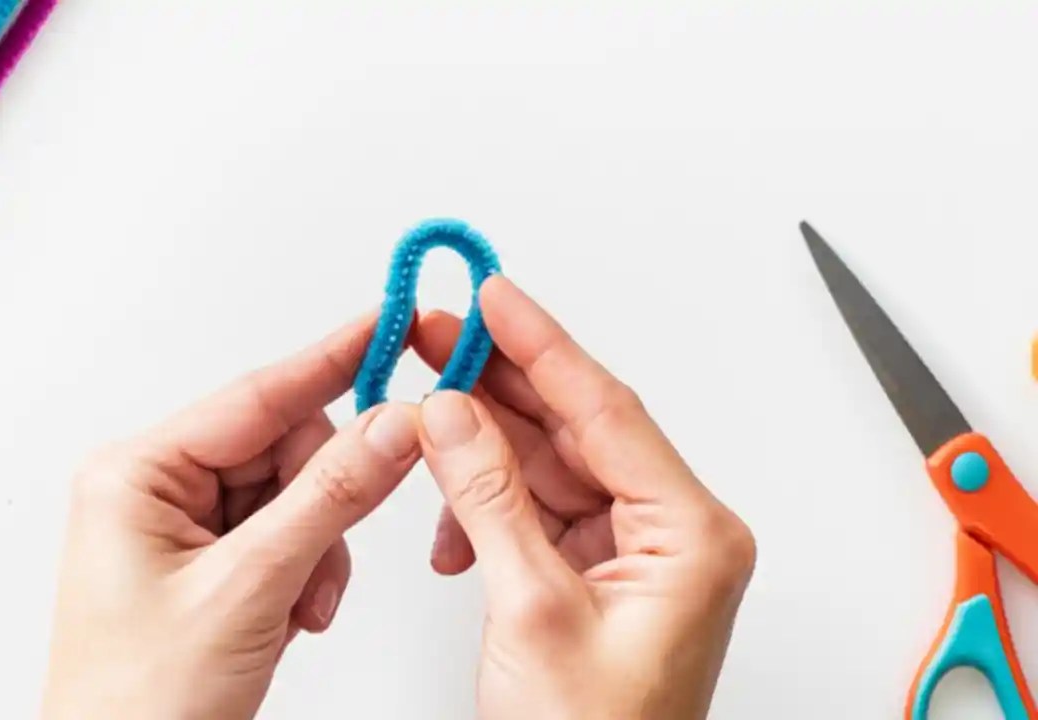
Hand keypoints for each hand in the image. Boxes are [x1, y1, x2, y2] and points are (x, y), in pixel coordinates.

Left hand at [41, 314, 420, 719]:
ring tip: (300, 608)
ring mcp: (179, 526)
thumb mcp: (249, 590)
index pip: (256, 397)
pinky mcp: (205, 561)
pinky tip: (291, 614)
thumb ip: (329, 498)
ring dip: (316, 548)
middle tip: (329, 558)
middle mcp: (153, 488)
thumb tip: (392, 426)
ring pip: (293, 493)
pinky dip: (305, 570)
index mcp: (135, 475)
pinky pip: (283, 533)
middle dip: (322, 503)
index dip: (330, 361)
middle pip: (282, 447)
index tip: (387, 324)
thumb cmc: (140, 705)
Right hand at [412, 276, 755, 719]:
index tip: (493, 294)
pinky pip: (537, 511)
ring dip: (482, 444)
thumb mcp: (530, 610)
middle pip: (577, 429)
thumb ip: (488, 498)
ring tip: (424, 408)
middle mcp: (673, 535)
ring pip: (550, 467)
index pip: (607, 411)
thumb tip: (449, 414)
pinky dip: (485, 506)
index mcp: (691, 536)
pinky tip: (447, 512)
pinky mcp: (598, 574)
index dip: (541, 344)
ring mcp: (635, 554)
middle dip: (500, 383)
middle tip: (438, 334)